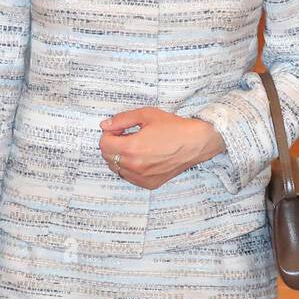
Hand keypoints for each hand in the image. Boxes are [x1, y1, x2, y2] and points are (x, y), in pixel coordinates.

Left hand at [99, 107, 224, 189]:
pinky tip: (142, 157)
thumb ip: (122, 119)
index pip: (103, 144)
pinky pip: (129, 177)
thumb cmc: (173, 127)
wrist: (195, 142)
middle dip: (112, 144)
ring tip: (135, 147)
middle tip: (127, 136)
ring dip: (120, 157)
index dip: (109, 134)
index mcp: (132, 148)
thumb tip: (105, 125)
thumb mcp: (146, 115)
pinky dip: (130, 168)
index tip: (119, 129)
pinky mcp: (150, 184)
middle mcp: (135, 166)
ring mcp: (142, 177)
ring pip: (117, 169)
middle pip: (107, 157)